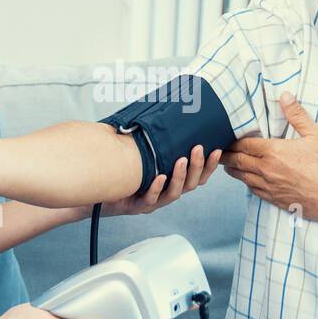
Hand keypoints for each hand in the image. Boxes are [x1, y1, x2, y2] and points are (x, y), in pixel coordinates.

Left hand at [99, 144, 221, 216]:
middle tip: (198, 149)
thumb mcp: (144, 155)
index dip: (209, 165)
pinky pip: (150, 200)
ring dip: (180, 177)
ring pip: (174, 193)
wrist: (99, 192)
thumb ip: (156, 141)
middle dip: (198, 167)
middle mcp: (167, 193)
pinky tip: (159, 177)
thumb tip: (166, 112)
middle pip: (191, 184)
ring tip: (181, 160)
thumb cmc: (124, 172)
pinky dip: (156, 189)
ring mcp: (154, 201)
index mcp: (173, 182)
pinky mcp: (137, 206)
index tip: (217, 149)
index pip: (199, 175)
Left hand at [221, 92, 317, 220]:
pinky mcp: (276, 201)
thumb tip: (285, 95)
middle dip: (225, 155)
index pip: (244, 144)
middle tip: (217, 151)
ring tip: (227, 165)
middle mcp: (267, 171)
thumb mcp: (317, 135)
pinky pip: (254, 191)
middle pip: (237, 162)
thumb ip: (297, 115)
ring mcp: (270, 188)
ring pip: (243, 178)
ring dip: (233, 170)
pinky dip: (247, 184)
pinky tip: (248, 181)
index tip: (224, 136)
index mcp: (274, 152)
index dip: (232, 140)